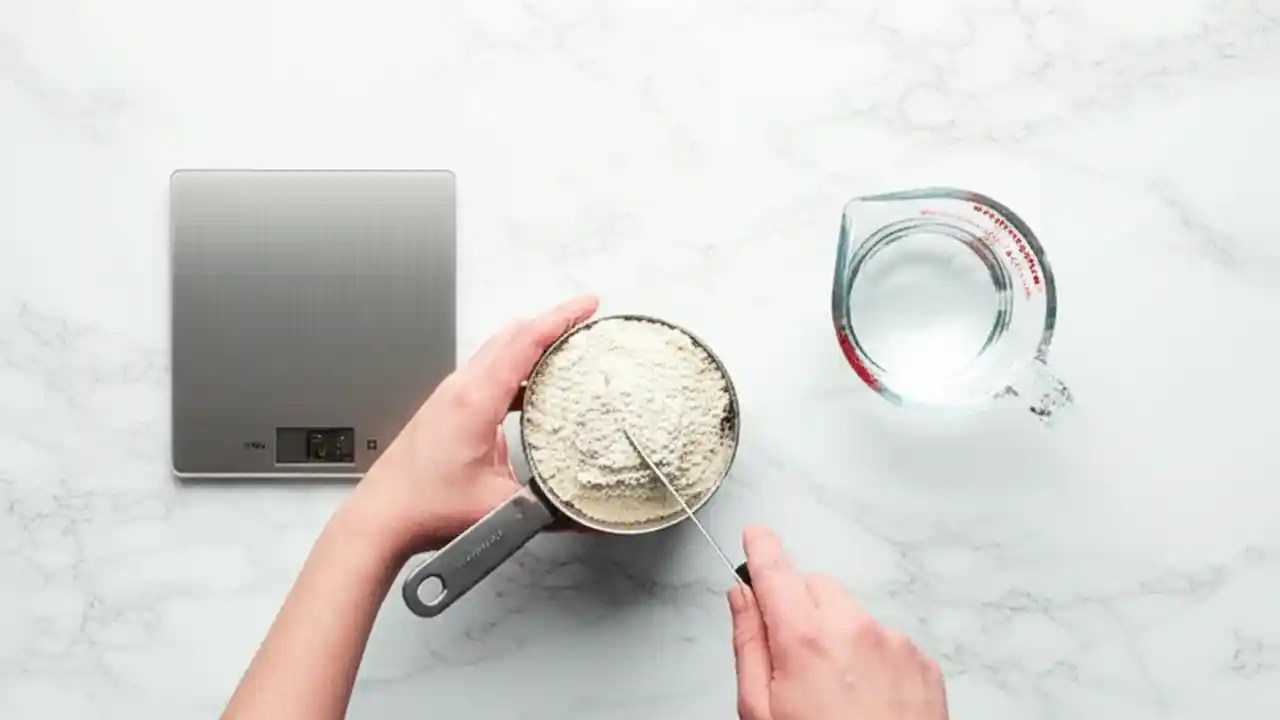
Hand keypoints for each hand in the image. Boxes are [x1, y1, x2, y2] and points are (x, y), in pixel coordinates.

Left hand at [343, 296, 598, 558]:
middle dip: (551, 322)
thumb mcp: (499, 508)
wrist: (383, 515)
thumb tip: (585, 512)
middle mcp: (461, 388)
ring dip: (533, 342)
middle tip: (585, 321)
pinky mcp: (449, 406)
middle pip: (511, 336)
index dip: (560, 319)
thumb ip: (549, 508)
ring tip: (566, 348)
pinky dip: (517, 366)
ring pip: (498, 351)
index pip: (524, 342)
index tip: (587, 305)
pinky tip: (534, 385)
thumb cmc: (425, 506)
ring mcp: (452, 394)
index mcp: (475, 400)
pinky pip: (488, 371)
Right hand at [729, 526, 947, 719]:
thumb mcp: (761, 711)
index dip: (760, 548)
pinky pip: (886, 639)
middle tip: (794, 657)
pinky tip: (866, 698)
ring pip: (852, 613)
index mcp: (805, 639)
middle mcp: (854, 629)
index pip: (776, 569)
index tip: (755, 535)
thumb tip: (741, 599)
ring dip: (839, 636)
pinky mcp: (921, 661)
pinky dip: (872, 658)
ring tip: (837, 691)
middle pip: (815, 587)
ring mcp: (893, 643)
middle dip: (800, 609)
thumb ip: (748, 645)